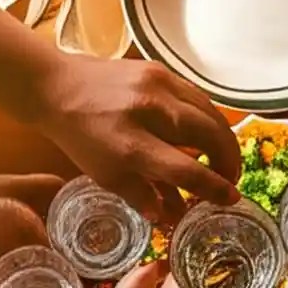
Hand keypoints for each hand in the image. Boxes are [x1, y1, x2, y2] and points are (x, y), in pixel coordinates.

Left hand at [34, 56, 240, 221]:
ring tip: (222, 157)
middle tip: (229, 177)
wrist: (58, 87)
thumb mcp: (108, 176)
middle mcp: (149, 112)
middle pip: (209, 135)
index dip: (214, 188)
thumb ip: (144, 198)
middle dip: (228, 160)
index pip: (186, 170)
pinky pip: (196, 97)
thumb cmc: (82, 138)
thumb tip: (175, 216)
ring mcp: (157, 86)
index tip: (230, 198)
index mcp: (131, 146)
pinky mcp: (160, 70)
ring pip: (209, 113)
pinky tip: (205, 132)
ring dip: (223, 138)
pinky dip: (207, 118)